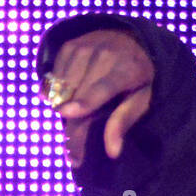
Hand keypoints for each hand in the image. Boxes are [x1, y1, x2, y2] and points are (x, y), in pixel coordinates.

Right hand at [42, 29, 154, 167]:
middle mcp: (103, 54)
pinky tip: (66, 100)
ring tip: (73, 127)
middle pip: (79, 94)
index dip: (86, 100)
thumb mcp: (141, 99)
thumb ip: (124, 121)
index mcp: (127, 68)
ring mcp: (83, 47)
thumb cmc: (138, 78)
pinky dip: (56, 93)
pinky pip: (54, 77)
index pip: (104, 86)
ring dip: (62, 110)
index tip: (67, 113)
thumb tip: (112, 152)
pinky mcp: (68, 46)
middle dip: (73, 128)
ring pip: (62, 86)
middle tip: (73, 157)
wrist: (129, 38)